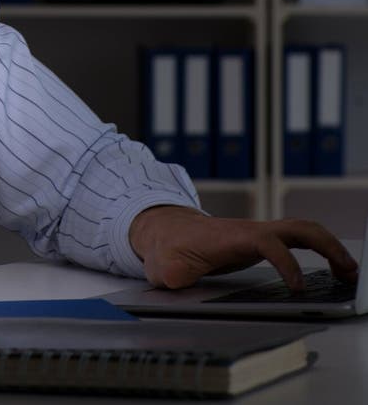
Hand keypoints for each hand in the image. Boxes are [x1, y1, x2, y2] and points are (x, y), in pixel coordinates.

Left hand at [129, 205, 358, 290]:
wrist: (166, 231)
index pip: (266, 242)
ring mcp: (258, 234)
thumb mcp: (165, 266)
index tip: (298, 287)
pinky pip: (297, 240)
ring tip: (350, 273)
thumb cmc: (168, 249)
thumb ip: (172, 274)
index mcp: (230, 237)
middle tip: (348, 272)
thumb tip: (177, 279)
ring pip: (302, 231)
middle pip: (296, 228)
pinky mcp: (261, 241)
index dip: (285, 262)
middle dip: (326, 246)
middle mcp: (250, 231)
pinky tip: (332, 269)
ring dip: (330, 247)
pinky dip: (320, 250)